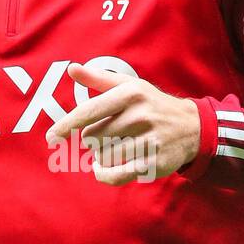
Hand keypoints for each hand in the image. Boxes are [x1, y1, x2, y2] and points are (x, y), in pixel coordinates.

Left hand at [45, 62, 200, 184]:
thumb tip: (72, 68)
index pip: (89, 111)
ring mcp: (149, 140)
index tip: (51, 137)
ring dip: (102, 156)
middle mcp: (140, 115)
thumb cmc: (151, 104)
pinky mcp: (154, 163)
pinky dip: (104, 174)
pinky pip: (116, 175)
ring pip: (103, 156)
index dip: (66, 125)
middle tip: (110, 135)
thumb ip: (99, 79)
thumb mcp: (130, 86)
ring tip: (116, 148)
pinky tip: (102, 169)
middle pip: (92, 137)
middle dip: (94, 140)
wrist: (192, 127)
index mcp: (130, 93)